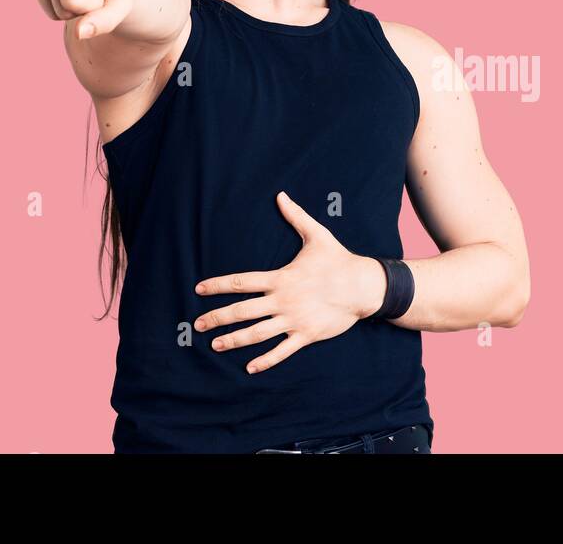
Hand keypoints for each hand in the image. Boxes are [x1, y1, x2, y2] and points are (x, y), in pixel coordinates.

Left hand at [192, 191, 386, 372]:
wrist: (364, 286)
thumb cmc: (339, 260)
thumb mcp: (317, 235)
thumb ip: (296, 216)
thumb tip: (281, 195)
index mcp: (281, 278)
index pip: (242, 282)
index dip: (218, 285)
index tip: (199, 289)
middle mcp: (283, 301)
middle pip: (242, 311)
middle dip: (218, 318)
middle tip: (198, 324)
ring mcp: (294, 320)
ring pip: (257, 333)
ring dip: (234, 340)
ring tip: (215, 345)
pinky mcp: (306, 334)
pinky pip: (282, 351)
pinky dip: (265, 361)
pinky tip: (249, 368)